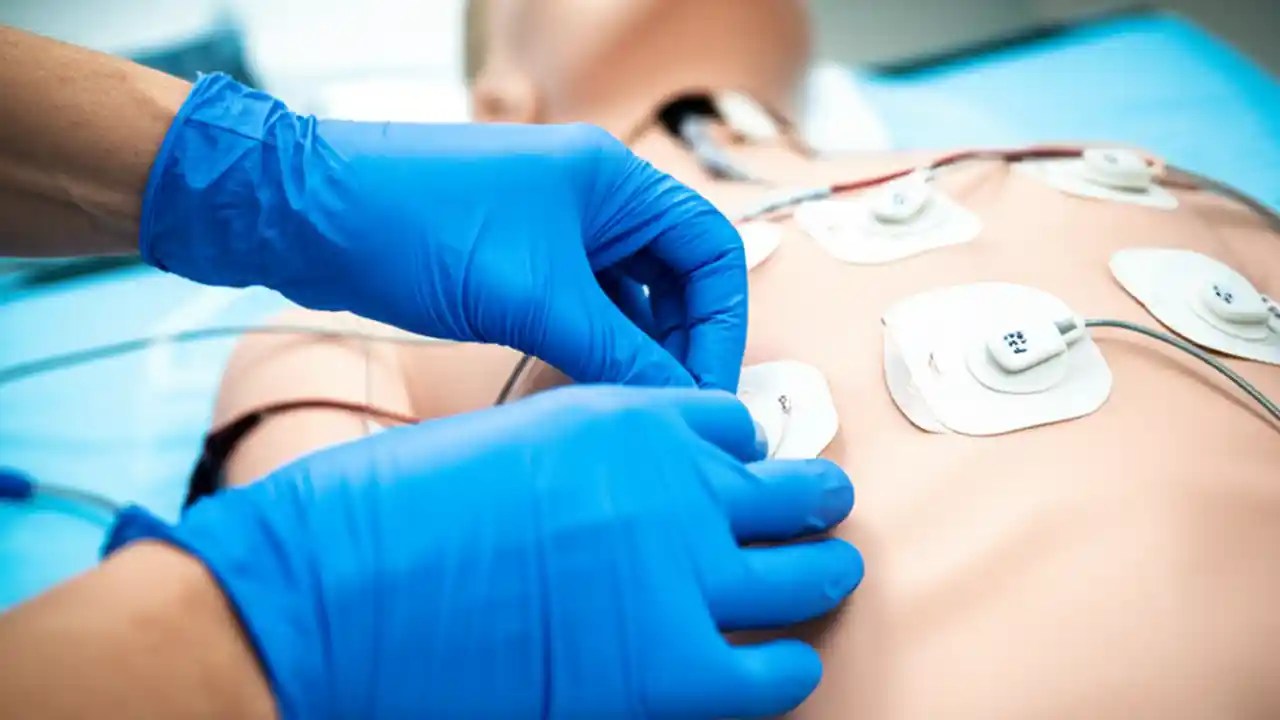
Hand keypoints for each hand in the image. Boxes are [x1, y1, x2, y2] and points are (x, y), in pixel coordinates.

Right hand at [106, 386, 860, 718]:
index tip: (756, 468)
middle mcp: (676, 486)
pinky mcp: (674, 668)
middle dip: (815, 502)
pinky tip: (783, 660)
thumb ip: (593, 458)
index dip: (750, 449)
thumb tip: (631, 494)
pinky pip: (777, 666)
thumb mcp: (513, 442)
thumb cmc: (396, 513)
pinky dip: (789, 662)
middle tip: (825, 514)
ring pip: (809, 570)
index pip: (734, 422)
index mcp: (631, 419)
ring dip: (823, 572)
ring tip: (828, 575)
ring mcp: (685, 576)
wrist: (339, 589)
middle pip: (796, 491)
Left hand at [140, 75, 747, 389]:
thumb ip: (616, 353)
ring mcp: (554, 231)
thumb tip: (676, 402)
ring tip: (630, 406)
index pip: (709, 250)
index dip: (721, 322)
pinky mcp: (518, 262)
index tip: (707, 385)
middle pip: (674, 278)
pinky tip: (588, 388)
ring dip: (634, 351)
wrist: (308, 214)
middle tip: (672, 406)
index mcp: (613, 182)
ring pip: (626, 300)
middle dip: (680, 343)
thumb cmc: (419, 224)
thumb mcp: (534, 298)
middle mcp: (593, 200)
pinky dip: (593, 348)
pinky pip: (582, 309)